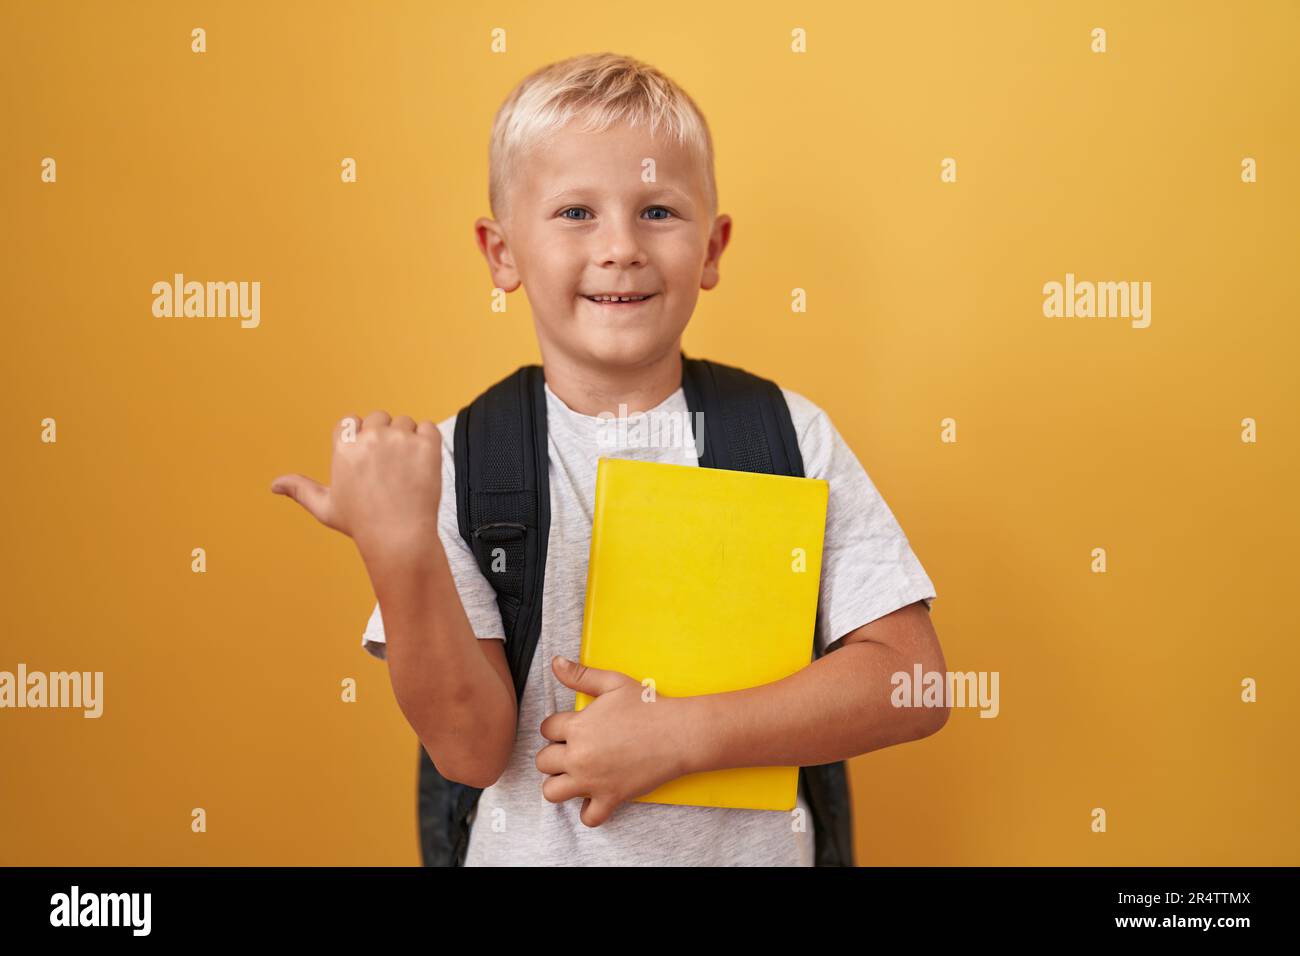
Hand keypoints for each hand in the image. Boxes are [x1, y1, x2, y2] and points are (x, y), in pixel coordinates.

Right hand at [270, 411, 442, 564]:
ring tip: (405, 471)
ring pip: (404, 422)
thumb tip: (274, 485)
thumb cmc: (363, 524)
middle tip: (388, 469)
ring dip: (406, 439)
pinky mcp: (426, 446)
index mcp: (344, 447)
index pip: (350, 420)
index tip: (368, 460)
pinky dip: (428, 441)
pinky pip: (429, 427)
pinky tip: (421, 465)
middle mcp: (370, 438)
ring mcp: (400, 440)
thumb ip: (300, 490)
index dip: (359, 438)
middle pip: (378, 418)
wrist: (400, 539)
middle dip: (383, 436)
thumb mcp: (326, 508)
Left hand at [536, 657, 696, 826]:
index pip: (546, 730)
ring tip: (575, 775)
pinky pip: (588, 817)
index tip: (571, 728)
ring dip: (560, 785)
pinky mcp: (611, 798)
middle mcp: (578, 756)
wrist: (678, 733)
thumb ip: (580, 675)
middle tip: (573, 751)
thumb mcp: (613, 683)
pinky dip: (589, 811)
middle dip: (554, 756)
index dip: (556, 728)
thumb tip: (555, 663)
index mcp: (577, 727)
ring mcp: (593, 780)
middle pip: (542, 762)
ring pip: (552, 792)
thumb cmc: (648, 706)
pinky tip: (596, 797)